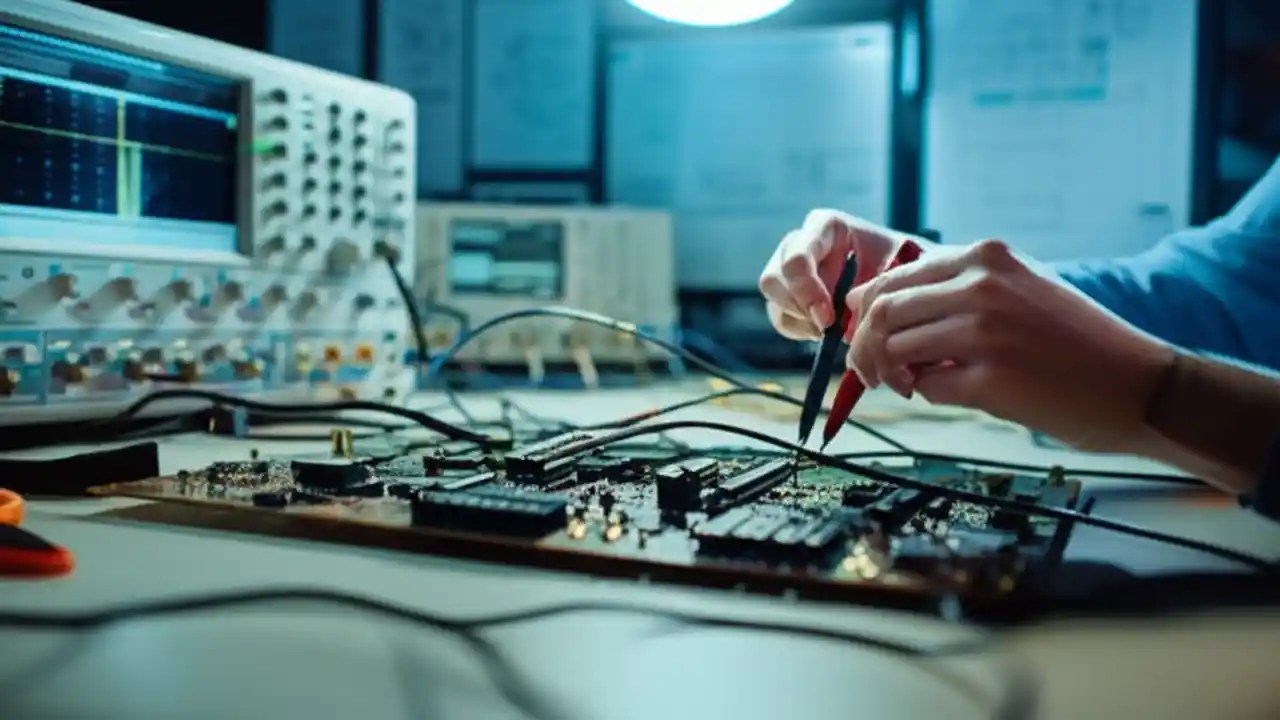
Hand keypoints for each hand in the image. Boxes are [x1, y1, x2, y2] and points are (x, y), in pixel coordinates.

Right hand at [759, 210, 925, 339]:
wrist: (908, 278)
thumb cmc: (907, 267)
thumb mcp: (900, 270)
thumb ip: (873, 288)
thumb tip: (845, 323)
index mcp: (827, 227)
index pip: (797, 257)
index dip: (807, 290)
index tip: (829, 319)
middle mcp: (801, 242)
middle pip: (775, 276)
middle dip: (799, 307)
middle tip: (827, 329)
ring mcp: (790, 267)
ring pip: (773, 297)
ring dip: (800, 319)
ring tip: (832, 329)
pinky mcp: (788, 293)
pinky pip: (781, 316)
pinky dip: (801, 330)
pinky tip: (827, 329)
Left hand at [846, 239, 1175, 451]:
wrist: (1138, 383)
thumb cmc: (1076, 342)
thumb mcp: (1020, 288)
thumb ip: (961, 289)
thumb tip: (881, 308)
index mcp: (987, 257)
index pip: (896, 277)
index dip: (868, 308)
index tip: (861, 329)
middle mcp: (982, 285)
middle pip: (883, 311)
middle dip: (864, 345)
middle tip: (868, 371)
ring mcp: (984, 331)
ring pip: (895, 349)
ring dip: (889, 372)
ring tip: (907, 384)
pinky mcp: (989, 379)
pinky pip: (927, 387)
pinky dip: (926, 394)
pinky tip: (949, 394)